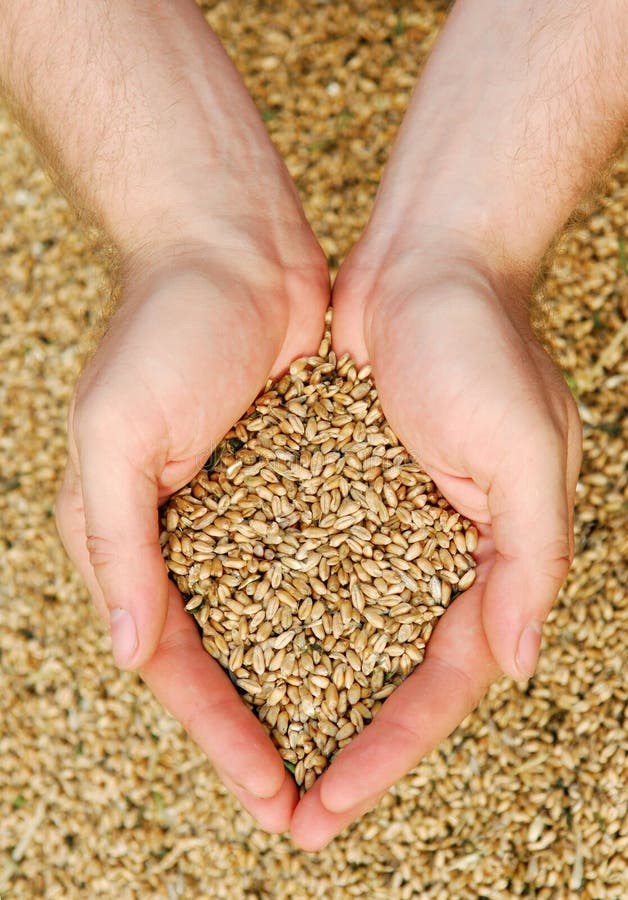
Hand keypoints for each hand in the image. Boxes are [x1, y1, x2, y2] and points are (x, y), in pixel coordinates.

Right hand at [56, 225, 328, 832]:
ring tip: (349, 747)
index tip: (268, 790)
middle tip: (310, 801)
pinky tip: (379, 653)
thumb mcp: (115, 435)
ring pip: (277, 622)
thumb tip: (128, 652)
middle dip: (262, 730)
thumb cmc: (161, 330)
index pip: (172, 660)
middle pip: (225, 660)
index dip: (216, 730)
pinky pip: (321, 564)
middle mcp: (186, 538)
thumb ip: (116, 543)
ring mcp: (246, 513)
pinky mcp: (297, 483)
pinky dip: (342, 612)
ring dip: (307, 685)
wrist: (230, 249)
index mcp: (130, 537)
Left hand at [290, 242, 580, 848]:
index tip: (330, 803)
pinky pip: (303, 568)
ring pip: (341, 633)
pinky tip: (235, 660)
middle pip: (388, 675)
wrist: (421, 260)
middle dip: (343, 745)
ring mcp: (382, 525)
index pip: (443, 682)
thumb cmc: (482, 343)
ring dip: (303, 696)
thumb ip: (532, 559)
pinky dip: (275, 617)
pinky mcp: (335, 490)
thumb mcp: (526, 450)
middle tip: (288, 815)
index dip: (391, 748)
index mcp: (491, 560)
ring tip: (255, 759)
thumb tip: (517, 664)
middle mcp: (434, 553)